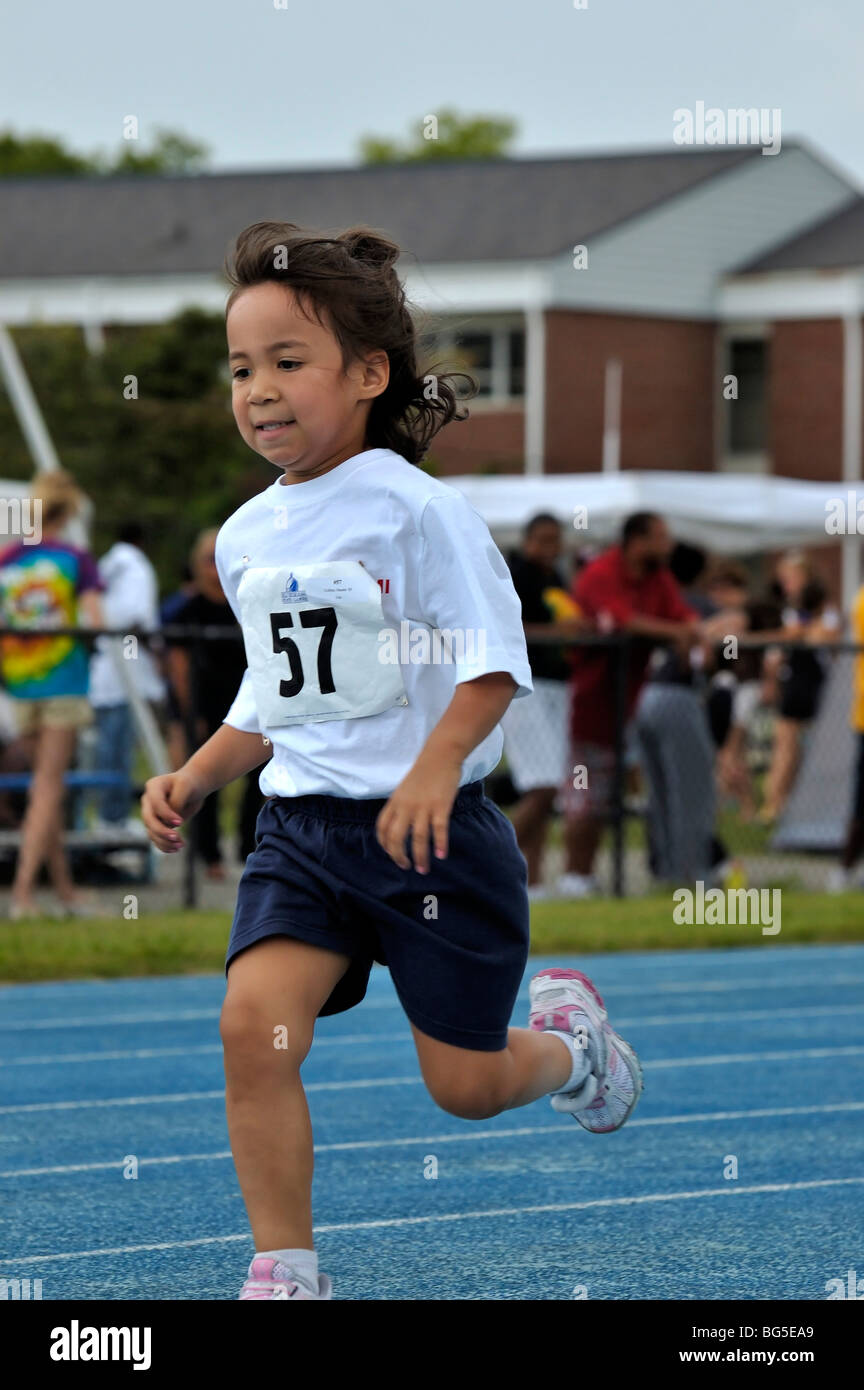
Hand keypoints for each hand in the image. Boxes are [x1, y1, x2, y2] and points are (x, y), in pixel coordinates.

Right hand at [140, 769, 206, 852]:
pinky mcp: (156, 824)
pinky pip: (156, 838)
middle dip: (162, 831)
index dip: (166, 815)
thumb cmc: (189, 784)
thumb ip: (177, 802)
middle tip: (177, 838)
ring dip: (164, 841)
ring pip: (151, 832)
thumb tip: (169, 824)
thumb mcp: (186, 787)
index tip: (181, 822)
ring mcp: (150, 813)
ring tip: (181, 845)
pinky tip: (175, 849)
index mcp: (153, 786)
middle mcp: (148, 800)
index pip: (155, 804)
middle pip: (149, 820)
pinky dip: (164, 845)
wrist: (192, 787)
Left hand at [375, 755, 461, 873]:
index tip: (392, 854)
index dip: (385, 845)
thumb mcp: (405, 788)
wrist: (441, 754)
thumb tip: (401, 823)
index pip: (382, 829)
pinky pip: (438, 830)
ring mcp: (423, 807)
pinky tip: (442, 855)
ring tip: (423, 869)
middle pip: (396, 838)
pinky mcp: (440, 806)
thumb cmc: (425, 771)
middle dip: (398, 857)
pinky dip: (440, 844)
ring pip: (417, 839)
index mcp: (395, 802)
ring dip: (420, 857)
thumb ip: (401, 805)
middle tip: (405, 866)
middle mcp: (406, 806)